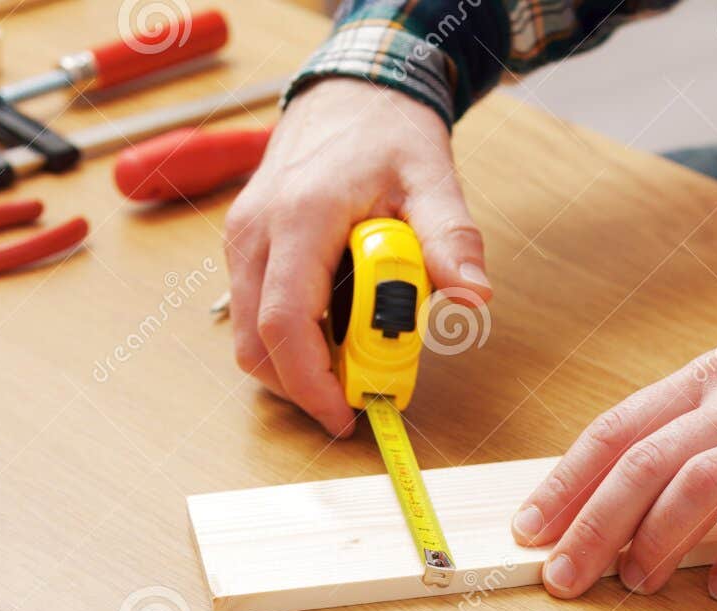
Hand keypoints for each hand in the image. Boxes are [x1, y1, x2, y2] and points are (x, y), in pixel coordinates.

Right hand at [223, 79, 491, 435]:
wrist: (349, 90)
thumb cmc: (386, 132)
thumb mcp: (432, 178)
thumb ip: (451, 239)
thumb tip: (474, 295)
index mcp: (300, 217)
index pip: (286, 323)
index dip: (311, 382)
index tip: (346, 413)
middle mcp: (256, 232)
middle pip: (256, 344)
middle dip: (302, 387)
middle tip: (355, 400)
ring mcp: (242, 240)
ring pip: (248, 336)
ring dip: (294, 366)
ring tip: (350, 364)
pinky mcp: (243, 247)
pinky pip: (252, 314)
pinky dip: (287, 340)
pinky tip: (333, 332)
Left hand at [511, 343, 716, 598]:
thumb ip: (677, 438)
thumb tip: (601, 499)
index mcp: (707, 381)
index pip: (616, 430)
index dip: (566, 483)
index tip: (532, 528)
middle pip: (647, 463)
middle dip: (595, 524)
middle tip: (567, 574)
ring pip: (703, 485)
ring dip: (658, 541)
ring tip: (637, 580)